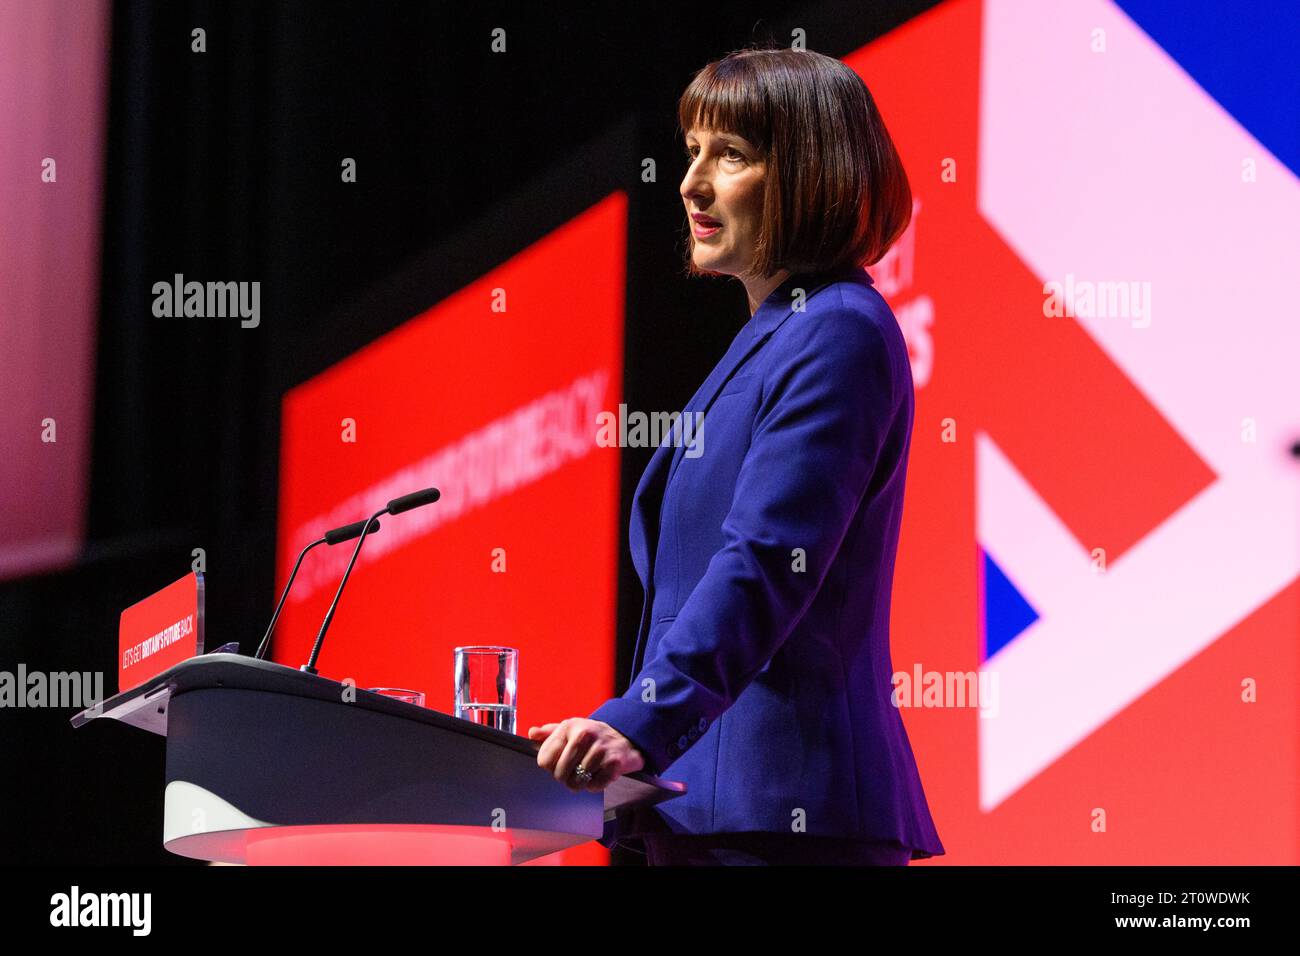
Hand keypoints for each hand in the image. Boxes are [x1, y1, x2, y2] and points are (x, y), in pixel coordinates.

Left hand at [527, 718, 644, 791]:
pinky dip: (594, 785)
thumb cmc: (592, 736)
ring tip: (586, 772)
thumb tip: (532, 733)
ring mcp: (600, 749)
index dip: (549, 767)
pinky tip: (597, 774)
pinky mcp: (614, 763)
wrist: (624, 738)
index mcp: (569, 727)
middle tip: (573, 771)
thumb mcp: (570, 728)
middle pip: (559, 774)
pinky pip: (594, 786)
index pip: (545, 760)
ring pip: (576, 782)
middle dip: (564, 777)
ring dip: (580, 782)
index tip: (558, 763)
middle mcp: (584, 736)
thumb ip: (549, 732)